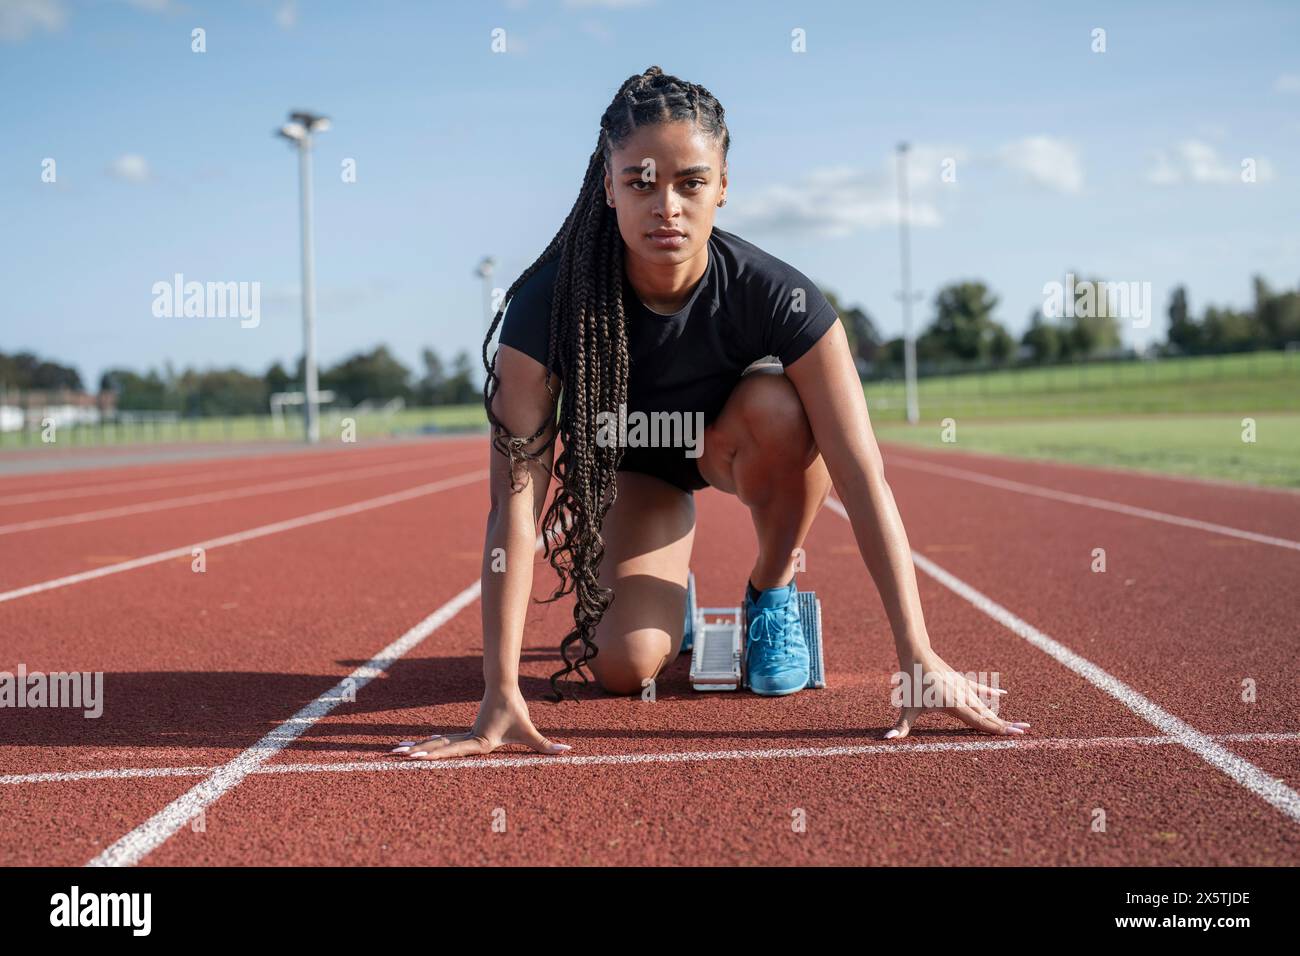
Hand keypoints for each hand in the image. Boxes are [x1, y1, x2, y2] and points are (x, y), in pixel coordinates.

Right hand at [391, 687, 570, 758]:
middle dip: (417, 752)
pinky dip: (429, 744)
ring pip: (438, 742)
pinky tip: (416, 747)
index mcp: (479, 742)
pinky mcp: (466, 733)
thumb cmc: (516, 710)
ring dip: (419, 747)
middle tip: (395, 755)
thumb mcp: (530, 731)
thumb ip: (546, 745)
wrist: (504, 687)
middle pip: (438, 746)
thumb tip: (568, 751)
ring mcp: (465, 735)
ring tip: (396, 752)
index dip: (434, 754)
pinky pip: (444, 741)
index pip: (453, 750)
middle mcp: (468, 739)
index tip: (416, 756)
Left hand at [885, 647, 1029, 739]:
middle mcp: (964, 697)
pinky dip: (990, 693)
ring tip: (1018, 722)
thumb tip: (886, 740)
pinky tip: (1002, 695)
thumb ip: (900, 726)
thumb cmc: (912, 682)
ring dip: (1001, 714)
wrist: (917, 653)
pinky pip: (979, 690)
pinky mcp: (960, 681)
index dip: (998, 729)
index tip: (1016, 734)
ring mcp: (964, 689)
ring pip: (986, 705)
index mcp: (956, 706)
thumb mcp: (907, 707)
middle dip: (1006, 725)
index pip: (981, 722)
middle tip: (1026, 731)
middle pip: (989, 715)